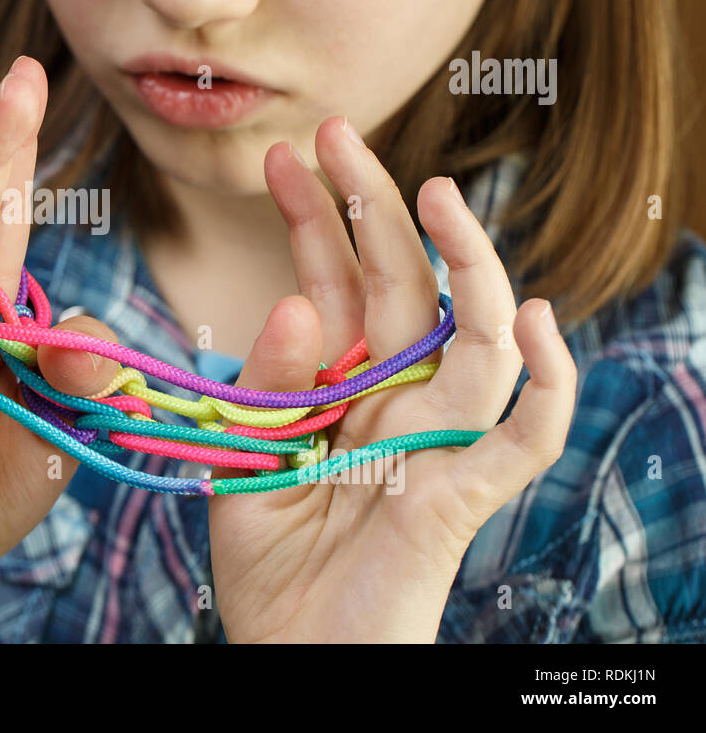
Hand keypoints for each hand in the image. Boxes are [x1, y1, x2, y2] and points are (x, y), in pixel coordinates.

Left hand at [208, 117, 576, 642]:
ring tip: (436, 194)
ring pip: (472, 341)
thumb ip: (268, 388)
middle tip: (338, 132)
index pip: (334, 280)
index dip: (313, 217)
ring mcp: (434, 443)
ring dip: (464, 266)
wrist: (293, 656)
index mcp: (339, 384)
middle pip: (399, 286)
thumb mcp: (245, 463)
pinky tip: (534, 322)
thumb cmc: (271, 566)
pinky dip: (543, 386)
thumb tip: (297, 303)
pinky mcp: (461, 498)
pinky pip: (522, 440)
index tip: (284, 155)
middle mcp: (393, 398)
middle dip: (373, 206)